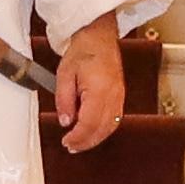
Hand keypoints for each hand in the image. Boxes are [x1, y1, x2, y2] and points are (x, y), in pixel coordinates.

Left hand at [54, 22, 124, 152]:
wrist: (98, 37)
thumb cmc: (82, 51)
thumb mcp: (64, 74)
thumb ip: (64, 100)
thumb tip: (65, 121)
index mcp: (99, 89)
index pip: (89, 123)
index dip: (77, 137)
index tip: (66, 141)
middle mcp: (113, 95)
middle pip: (102, 129)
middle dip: (86, 142)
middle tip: (71, 146)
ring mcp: (120, 96)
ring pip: (111, 126)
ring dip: (95, 138)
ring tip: (80, 143)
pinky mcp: (121, 95)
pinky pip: (115, 119)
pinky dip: (104, 130)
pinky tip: (93, 132)